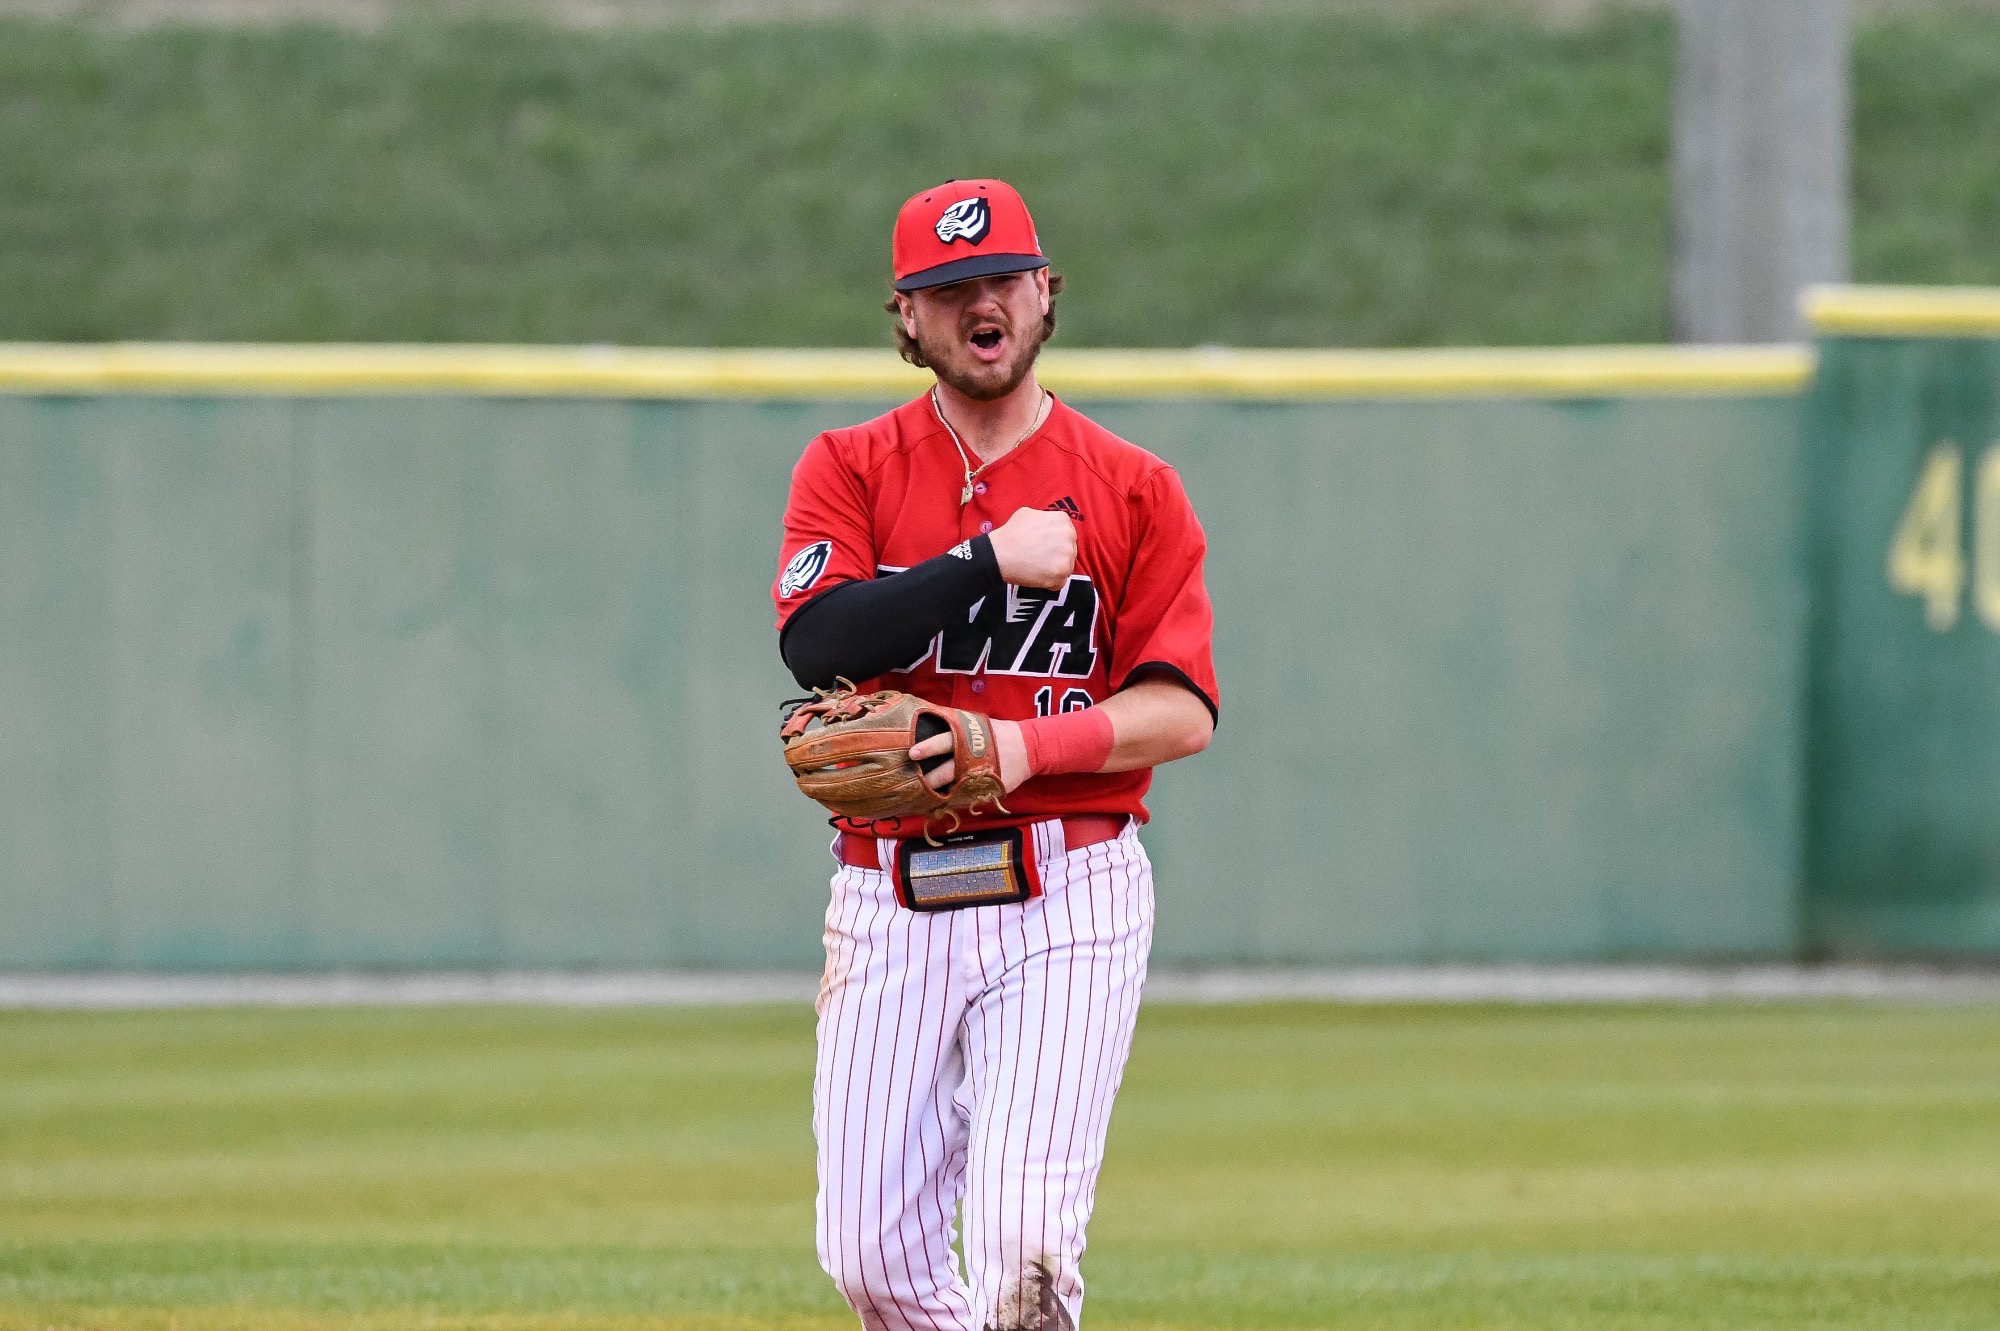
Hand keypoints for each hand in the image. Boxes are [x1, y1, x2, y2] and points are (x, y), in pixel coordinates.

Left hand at [910, 718, 1029, 793]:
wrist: (1028, 748)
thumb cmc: (997, 734)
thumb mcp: (977, 724)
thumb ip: (956, 727)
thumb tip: (929, 724)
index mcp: (969, 738)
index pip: (946, 741)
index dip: (928, 747)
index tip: (912, 753)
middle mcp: (973, 756)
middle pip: (948, 769)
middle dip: (931, 776)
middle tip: (917, 779)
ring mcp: (981, 774)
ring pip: (956, 784)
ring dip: (940, 788)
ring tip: (926, 792)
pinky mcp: (988, 787)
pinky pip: (968, 796)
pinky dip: (955, 798)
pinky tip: (945, 800)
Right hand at [986, 507, 1075, 589]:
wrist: (1000, 554)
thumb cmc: (1011, 534)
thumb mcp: (1028, 513)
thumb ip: (1044, 518)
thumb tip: (1047, 525)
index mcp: (1062, 520)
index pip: (1066, 534)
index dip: (1055, 542)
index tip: (1044, 546)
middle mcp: (1069, 536)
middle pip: (1069, 549)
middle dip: (1057, 555)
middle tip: (1040, 558)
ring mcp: (1067, 555)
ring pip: (1067, 566)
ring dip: (1054, 568)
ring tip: (1037, 567)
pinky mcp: (1061, 573)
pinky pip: (1060, 581)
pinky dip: (1050, 582)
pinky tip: (1037, 576)